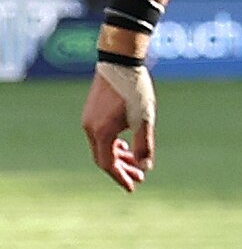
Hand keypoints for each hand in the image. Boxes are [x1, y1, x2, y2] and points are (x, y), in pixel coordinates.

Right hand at [83, 60, 157, 190]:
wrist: (119, 61)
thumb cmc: (134, 89)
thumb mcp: (145, 118)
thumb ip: (144, 144)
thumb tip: (146, 167)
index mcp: (101, 132)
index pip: (107, 164)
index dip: (121, 177)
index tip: (133, 187)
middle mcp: (89, 128)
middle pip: (103, 158)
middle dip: (122, 169)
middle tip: (140, 177)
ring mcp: (88, 120)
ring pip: (101, 146)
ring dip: (119, 156)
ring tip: (136, 163)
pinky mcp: (91, 112)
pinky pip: (99, 136)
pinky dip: (112, 144)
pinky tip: (124, 145)